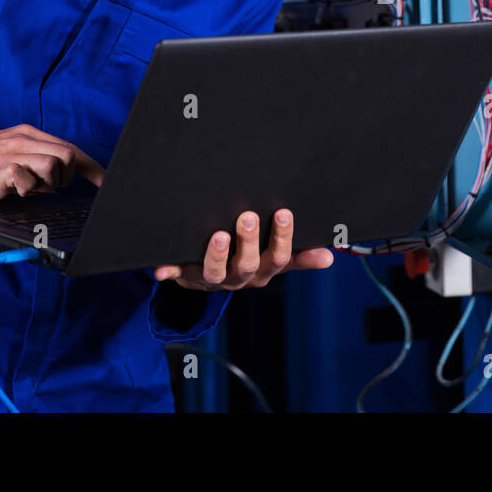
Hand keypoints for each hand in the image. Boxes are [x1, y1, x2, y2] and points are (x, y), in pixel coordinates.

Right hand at [0, 123, 105, 202]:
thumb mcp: (10, 153)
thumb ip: (35, 159)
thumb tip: (61, 176)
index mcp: (29, 135)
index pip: (71, 148)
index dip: (92, 167)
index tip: (104, 181)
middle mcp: (24, 141)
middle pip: (68, 156)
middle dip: (66, 177)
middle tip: (46, 187)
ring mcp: (13, 154)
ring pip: (54, 166)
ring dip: (47, 184)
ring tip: (27, 188)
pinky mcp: (1, 170)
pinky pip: (28, 179)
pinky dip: (26, 189)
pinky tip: (13, 191)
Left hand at [153, 209, 332, 290]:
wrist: (211, 277)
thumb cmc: (249, 258)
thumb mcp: (275, 258)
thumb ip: (300, 256)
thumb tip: (330, 255)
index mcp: (264, 269)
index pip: (278, 257)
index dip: (282, 238)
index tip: (284, 213)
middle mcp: (240, 277)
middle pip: (247, 264)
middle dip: (249, 241)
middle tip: (248, 216)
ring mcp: (213, 278)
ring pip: (215, 272)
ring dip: (216, 255)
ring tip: (218, 234)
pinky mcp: (187, 276)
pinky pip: (177, 275)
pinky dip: (169, 271)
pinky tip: (162, 267)